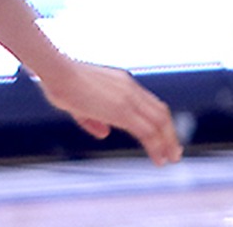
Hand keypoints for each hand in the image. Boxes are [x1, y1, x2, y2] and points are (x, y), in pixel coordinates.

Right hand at [33, 60, 182, 165]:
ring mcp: (129, 98)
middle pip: (161, 112)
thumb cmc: (61, 84)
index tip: (165, 136)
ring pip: (159, 122)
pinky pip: (147, 131)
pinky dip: (157, 146)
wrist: (58, 73)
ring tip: (172, 158)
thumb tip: (105, 133)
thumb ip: (93, 120)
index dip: (160, 121)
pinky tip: (159, 158)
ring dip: (168, 142)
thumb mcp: (79, 105)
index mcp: (123, 84)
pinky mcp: (122, 110)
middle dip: (170, 133)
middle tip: (174, 151)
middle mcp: (131, 89)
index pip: (151, 104)